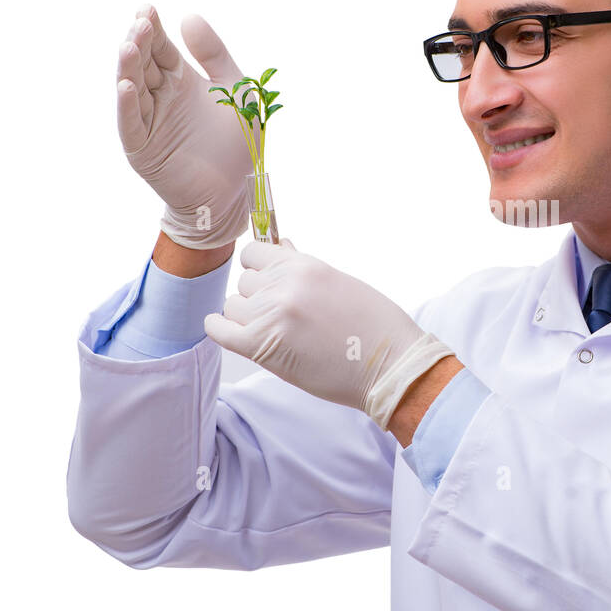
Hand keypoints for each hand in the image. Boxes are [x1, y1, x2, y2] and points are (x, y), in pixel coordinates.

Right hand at [116, 5, 254, 248]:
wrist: (235, 191)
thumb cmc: (237, 143)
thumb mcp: (236, 91)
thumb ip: (215, 55)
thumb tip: (189, 17)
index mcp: (181, 80)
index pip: (161, 48)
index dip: (153, 29)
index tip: (147, 8)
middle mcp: (161, 96)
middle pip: (145, 63)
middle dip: (140, 42)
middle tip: (140, 22)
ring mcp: (149, 120)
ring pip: (133, 89)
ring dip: (129, 68)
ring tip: (128, 46)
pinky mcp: (143, 147)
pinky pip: (132, 123)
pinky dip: (127, 105)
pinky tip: (126, 86)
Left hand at [203, 238, 454, 431]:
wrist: (390, 366)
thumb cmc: (375, 326)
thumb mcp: (340, 282)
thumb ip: (303, 266)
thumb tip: (281, 245)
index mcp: (304, 266)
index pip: (255, 253)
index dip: (260, 268)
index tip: (269, 282)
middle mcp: (284, 285)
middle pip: (245, 282)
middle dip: (258, 296)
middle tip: (281, 315)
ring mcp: (271, 315)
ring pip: (233, 306)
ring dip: (246, 316)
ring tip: (271, 330)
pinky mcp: (261, 347)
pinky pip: (220, 330)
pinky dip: (220, 329)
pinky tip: (228, 331)